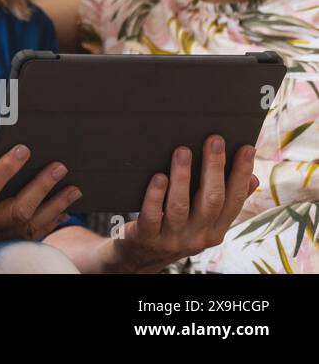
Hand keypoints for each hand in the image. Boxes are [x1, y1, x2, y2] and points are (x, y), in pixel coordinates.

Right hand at [0, 146, 78, 248]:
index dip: (7, 168)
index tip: (23, 150)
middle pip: (17, 211)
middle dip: (41, 188)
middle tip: (59, 168)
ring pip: (28, 228)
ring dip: (53, 208)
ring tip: (72, 191)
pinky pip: (27, 239)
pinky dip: (46, 225)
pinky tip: (60, 212)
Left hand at [107, 136, 258, 272]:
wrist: (141, 256)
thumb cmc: (174, 228)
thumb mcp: (203, 221)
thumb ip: (224, 201)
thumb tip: (253, 179)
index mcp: (216, 231)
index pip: (234, 200)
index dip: (242, 174)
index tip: (247, 148)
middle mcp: (198, 236)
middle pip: (211, 200)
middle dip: (214, 168)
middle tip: (214, 140)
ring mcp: (173, 239)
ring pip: (180, 206)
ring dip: (182, 177)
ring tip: (182, 151)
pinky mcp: (147, 237)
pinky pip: (152, 215)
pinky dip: (155, 196)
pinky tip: (158, 177)